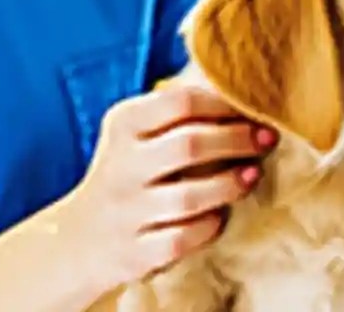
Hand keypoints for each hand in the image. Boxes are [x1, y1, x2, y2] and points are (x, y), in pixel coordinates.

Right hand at [60, 83, 278, 293]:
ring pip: (189, 197)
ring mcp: (126, 211)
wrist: (77, 238)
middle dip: (236, 140)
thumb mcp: (133, 134)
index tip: (252, 111)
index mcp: (122, 125)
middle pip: (189, 146)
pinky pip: (183, 239)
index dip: (225, 105)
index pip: (180, 102)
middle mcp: (121, 166)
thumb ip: (173, 113)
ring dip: (230, 185)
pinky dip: (209, 227)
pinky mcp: (135, 252)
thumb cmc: (125, 175)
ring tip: (253, 175)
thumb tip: (237, 91)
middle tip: (266, 140)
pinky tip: (220, 216)